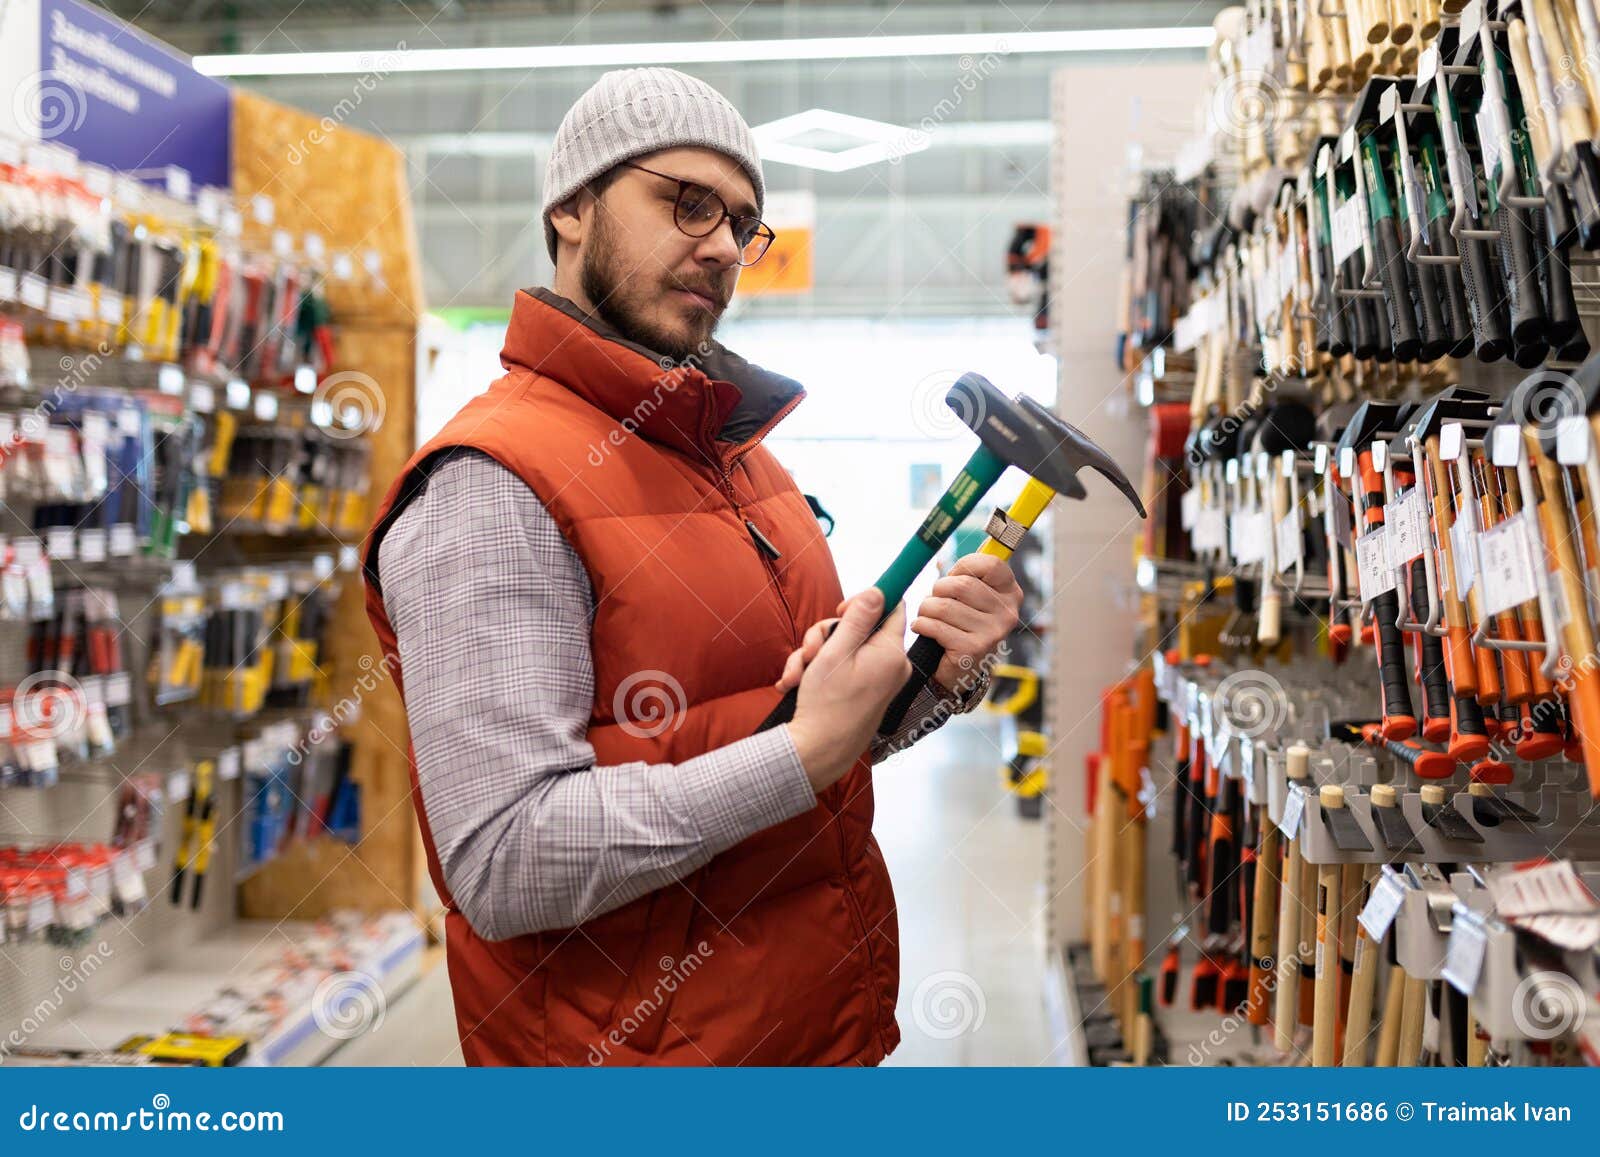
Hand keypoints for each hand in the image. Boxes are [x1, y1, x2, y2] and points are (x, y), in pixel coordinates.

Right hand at [784, 589, 912, 793]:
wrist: (817, 753)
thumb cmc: (827, 706)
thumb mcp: (836, 652)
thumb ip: (858, 618)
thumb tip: (878, 590)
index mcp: (891, 653)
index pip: (892, 608)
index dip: (867, 601)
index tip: (842, 609)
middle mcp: (890, 665)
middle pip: (860, 628)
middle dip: (826, 635)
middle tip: (809, 652)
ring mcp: (878, 679)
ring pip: (844, 648)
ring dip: (814, 656)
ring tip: (796, 676)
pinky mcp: (864, 691)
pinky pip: (842, 668)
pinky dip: (817, 672)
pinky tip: (795, 685)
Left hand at [911, 554, 1021, 696]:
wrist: (960, 668)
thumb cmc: (961, 623)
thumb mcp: (972, 596)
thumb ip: (970, 573)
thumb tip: (954, 532)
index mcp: (1010, 592)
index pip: (991, 564)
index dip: (964, 565)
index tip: (954, 575)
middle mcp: (1008, 612)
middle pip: (961, 585)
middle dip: (938, 590)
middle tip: (935, 600)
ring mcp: (993, 632)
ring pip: (944, 606)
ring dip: (926, 609)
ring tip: (927, 615)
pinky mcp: (973, 649)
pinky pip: (935, 626)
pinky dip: (922, 625)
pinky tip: (923, 628)